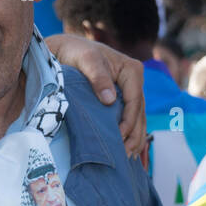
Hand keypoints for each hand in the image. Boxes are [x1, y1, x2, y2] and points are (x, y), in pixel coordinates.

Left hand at [45, 34, 146, 157]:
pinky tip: (127, 148)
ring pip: (137, 118)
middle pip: (138, 112)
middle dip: (133, 134)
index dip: (128, 120)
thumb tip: (110, 100)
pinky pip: (130, 118)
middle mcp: (134, 81)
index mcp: (132, 70)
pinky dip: (130, 133)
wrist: (67, 49)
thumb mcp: (86, 60)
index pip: (134, 101)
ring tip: (127, 156)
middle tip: (124, 154)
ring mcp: (129, 91)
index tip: (118, 136)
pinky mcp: (121, 98)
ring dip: (134, 138)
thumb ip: (98, 78)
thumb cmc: (76, 52)